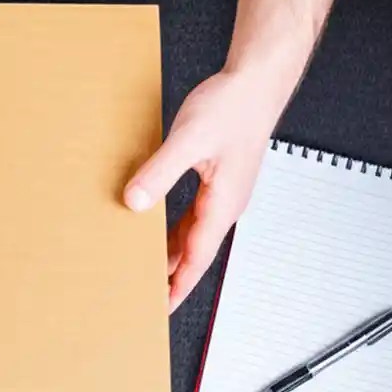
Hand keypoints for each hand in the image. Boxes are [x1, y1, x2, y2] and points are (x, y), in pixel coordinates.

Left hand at [124, 70, 280, 311]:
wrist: (256, 83)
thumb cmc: (232, 107)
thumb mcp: (189, 140)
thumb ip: (160, 172)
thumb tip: (135, 201)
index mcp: (222, 205)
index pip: (196, 258)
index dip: (177, 285)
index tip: (160, 308)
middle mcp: (226, 205)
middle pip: (194, 251)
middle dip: (170, 275)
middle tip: (143, 294)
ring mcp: (223, 193)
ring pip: (193, 233)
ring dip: (170, 251)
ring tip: (143, 267)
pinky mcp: (218, 179)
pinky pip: (193, 214)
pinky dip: (173, 227)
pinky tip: (155, 225)